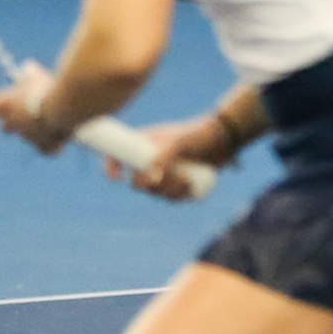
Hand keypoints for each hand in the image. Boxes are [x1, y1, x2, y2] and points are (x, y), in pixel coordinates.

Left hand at [0, 59, 68, 153]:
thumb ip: (31, 73)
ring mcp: (26, 137)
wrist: (67, 104)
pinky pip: (47, 146)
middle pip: (7, 126)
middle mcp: (11, 123)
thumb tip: (28, 66)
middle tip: (21, 117)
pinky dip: (54, 141)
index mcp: (4, 104)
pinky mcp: (42, 146)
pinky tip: (62, 133)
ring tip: (56, 116)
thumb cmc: (48, 86)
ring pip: (31, 135)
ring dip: (41, 127)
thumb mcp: (38, 74)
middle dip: (12, 123)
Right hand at [103, 114, 240, 201]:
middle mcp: (149, 160)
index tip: (116, 177)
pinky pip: (170, 198)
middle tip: (165, 179)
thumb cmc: (198, 135)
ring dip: (169, 192)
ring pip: (155, 193)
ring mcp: (163, 173)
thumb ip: (165, 158)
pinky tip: (190, 188)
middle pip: (136, 183)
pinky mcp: (176, 184)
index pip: (117, 155)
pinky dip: (179, 197)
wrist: (223, 140)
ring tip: (186, 180)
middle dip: (149, 186)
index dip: (110, 167)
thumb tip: (151, 179)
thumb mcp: (181, 143)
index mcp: (143, 145)